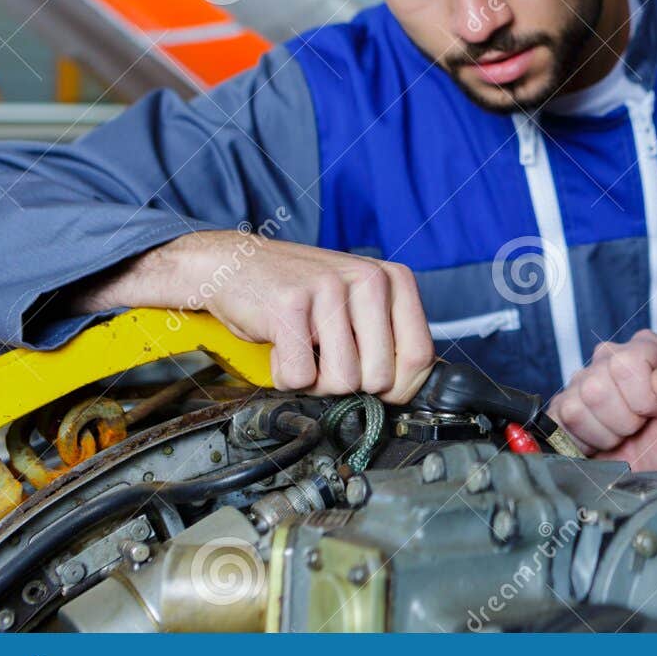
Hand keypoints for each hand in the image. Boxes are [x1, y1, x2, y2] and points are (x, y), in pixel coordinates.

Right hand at [74, 231, 434, 402]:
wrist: (235, 265)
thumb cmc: (301, 295)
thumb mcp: (357, 306)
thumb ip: (389, 340)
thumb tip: (412, 390)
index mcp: (393, 280)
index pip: (421, 356)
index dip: (398, 387)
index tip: (373, 386)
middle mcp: (369, 279)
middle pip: (380, 378)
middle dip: (348, 384)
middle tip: (324, 359)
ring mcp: (330, 289)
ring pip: (342, 382)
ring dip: (315, 381)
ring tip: (302, 350)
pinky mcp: (290, 306)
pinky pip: (301, 378)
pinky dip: (285, 376)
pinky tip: (281, 347)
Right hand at [547, 330, 656, 483]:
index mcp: (647, 348)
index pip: (628, 363)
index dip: (648, 398)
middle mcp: (611, 359)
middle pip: (598, 386)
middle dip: (626, 419)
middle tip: (643, 426)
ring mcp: (585, 384)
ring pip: (578, 406)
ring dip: (607, 433)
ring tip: (626, 434)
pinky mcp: (566, 411)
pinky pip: (561, 421)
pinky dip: (585, 441)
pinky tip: (604, 442)